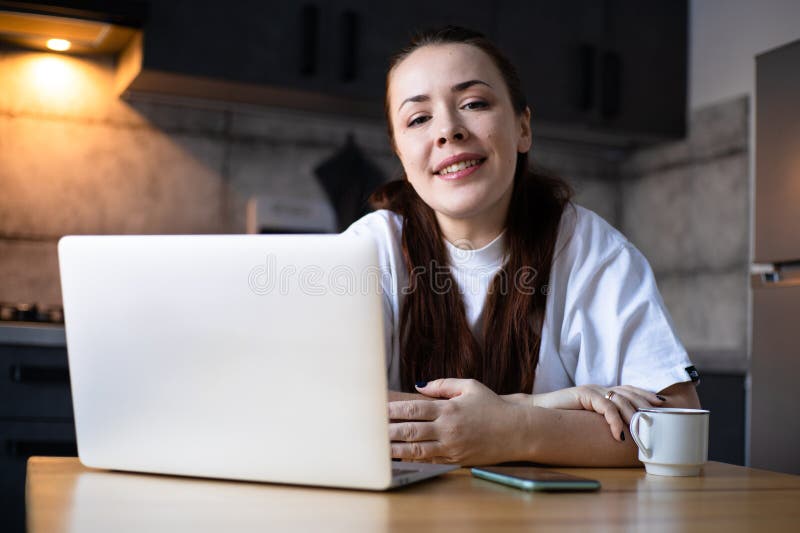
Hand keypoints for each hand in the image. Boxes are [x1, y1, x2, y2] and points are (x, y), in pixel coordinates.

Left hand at [388, 378, 524, 464]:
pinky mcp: (455, 460)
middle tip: (368, 430)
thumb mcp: (469, 386)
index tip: (376, 409)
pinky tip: (397, 458)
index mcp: (449, 408)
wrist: (517, 431)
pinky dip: (412, 460)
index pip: (413, 409)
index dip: (393, 410)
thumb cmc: (492, 406)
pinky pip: (429, 461)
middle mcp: (448, 429)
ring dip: (394, 449)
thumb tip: (418, 385)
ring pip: (416, 450)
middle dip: (387, 430)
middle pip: (410, 430)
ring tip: (376, 448)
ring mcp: (451, 447)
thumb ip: (442, 384)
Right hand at [533, 385, 666, 440]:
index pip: (629, 389)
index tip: (661, 404)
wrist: (536, 411)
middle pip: (629, 392)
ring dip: (633, 416)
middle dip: (645, 403)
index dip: (645, 394)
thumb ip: (601, 419)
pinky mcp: (583, 394)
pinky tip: (619, 434)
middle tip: (658, 416)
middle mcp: (599, 388)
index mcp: (601, 391)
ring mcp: (591, 389)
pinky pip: (605, 407)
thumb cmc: (561, 418)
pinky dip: (614, 421)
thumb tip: (622, 433)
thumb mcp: (586, 418)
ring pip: (620, 399)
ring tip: (641, 431)